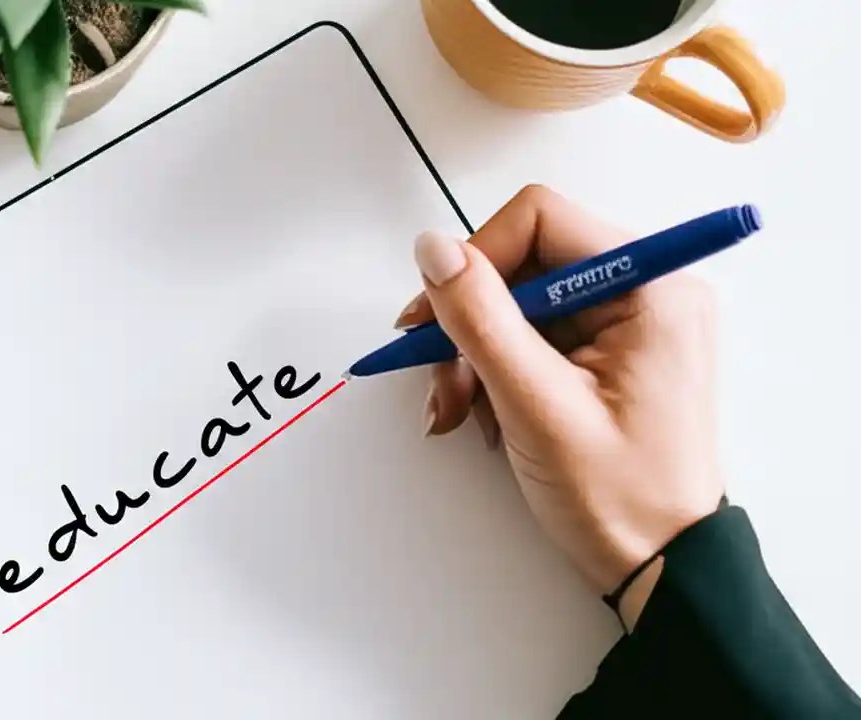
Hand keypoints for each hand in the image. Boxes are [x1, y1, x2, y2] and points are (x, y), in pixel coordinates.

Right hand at [397, 186, 723, 625]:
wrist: (662, 570)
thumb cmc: (620, 498)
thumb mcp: (537, 405)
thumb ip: (481, 319)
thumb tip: (431, 248)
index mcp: (652, 288)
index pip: (541, 219)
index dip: (476, 259)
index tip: (435, 316)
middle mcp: (644, 291)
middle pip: (522, 264)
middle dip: (469, 322)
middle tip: (439, 381)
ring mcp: (625, 325)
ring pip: (516, 305)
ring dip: (472, 355)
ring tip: (456, 413)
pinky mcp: (604, 355)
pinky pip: (529, 339)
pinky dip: (493, 374)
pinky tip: (481, 418)